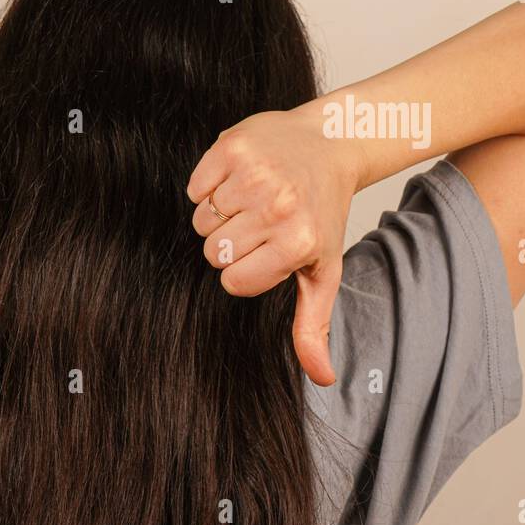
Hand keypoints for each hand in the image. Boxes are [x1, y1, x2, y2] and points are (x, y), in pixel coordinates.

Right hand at [186, 108, 363, 386]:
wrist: (330, 145)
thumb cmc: (322, 214)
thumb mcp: (323, 272)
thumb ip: (313, 326)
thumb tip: (321, 379)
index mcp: (296, 243)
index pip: (233, 281)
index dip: (245, 270)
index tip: (266, 252)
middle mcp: (276, 208)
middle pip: (213, 252)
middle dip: (231, 244)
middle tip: (260, 224)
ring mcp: (254, 175)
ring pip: (201, 221)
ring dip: (220, 214)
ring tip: (252, 200)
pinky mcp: (232, 147)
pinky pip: (195, 187)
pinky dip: (209, 186)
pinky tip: (240, 179)